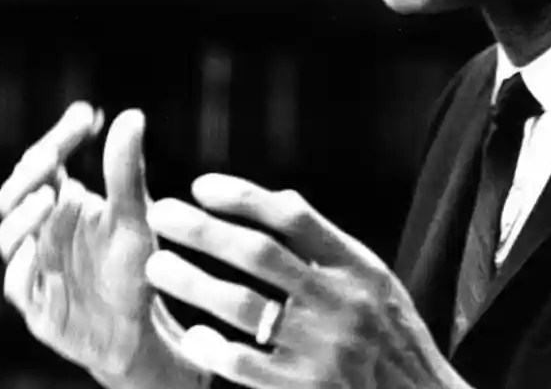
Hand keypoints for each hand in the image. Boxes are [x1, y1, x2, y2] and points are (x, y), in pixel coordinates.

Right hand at [0, 103, 206, 387]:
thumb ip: (126, 171)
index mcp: (58, 204)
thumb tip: (130, 114)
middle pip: (14, 196)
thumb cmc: (130, 267)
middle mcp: (38, 233)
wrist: (135, 329)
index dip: (59, 137)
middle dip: (30, 174)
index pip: (43, 163)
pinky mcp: (38, 308)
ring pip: (8, 240)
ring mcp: (33, 270)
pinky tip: (35, 254)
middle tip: (52, 155)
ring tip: (51, 197)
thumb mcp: (134, 216)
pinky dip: (23, 270)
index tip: (87, 114)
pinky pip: (18, 288)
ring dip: (25, 218)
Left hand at [144, 173, 469, 388]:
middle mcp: (342, 302)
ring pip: (243, 305)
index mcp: (360, 267)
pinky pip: (246, 365)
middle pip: (259, 253)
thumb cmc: (393, 342)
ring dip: (192, 282)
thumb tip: (276, 200)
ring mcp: (323, 349)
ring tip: (157, 266)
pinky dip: (213, 347)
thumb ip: (330, 249)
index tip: (202, 186)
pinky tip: (191, 335)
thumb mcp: (377, 284)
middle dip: (203, 230)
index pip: (294, 216)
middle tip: (162, 213)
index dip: (243, 197)